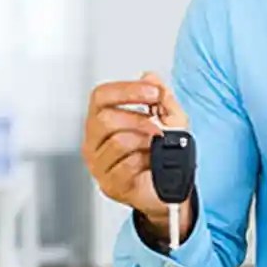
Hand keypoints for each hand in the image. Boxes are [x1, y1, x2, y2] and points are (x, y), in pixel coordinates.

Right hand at [81, 72, 192, 236]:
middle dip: (139, 119)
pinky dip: (145, 162)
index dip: (126, 90)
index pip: (101, 96)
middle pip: (105, 118)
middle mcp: (95, 142)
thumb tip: (150, 76)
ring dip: (145, 142)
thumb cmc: (163, 155)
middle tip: (158, 127)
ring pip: (118, 142)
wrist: (169, 190)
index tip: (152, 91)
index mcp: (102, 121)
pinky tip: (149, 163)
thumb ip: (162, 97)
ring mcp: (99, 164)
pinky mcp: (110, 184)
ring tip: (155, 148)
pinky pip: (126, 165)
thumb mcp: (171, 120)